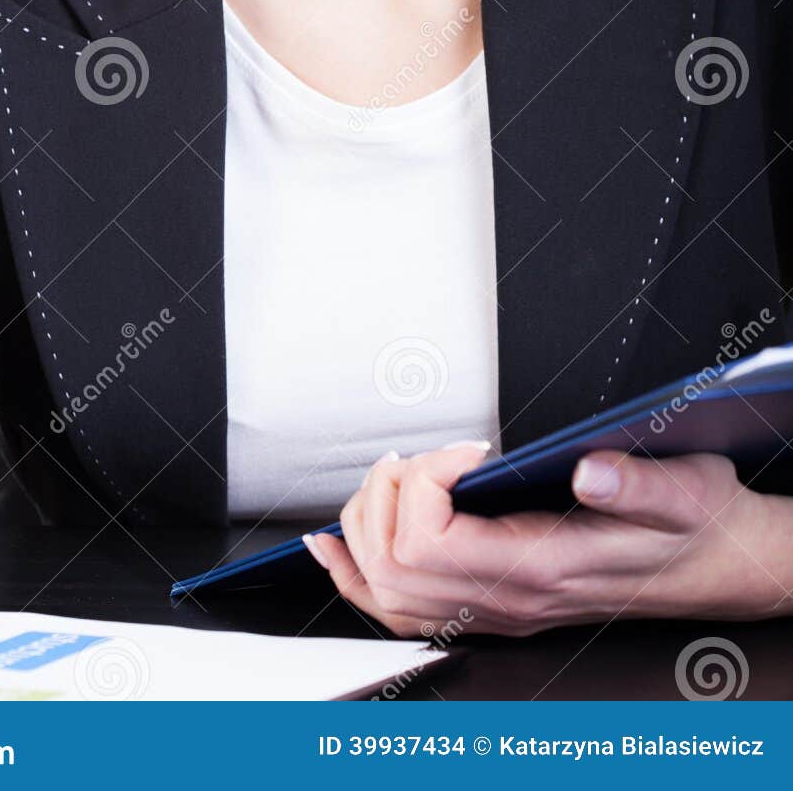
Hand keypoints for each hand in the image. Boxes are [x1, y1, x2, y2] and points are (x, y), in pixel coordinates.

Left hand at [304, 442, 792, 637]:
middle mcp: (510, 599)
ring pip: (388, 594)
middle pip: (393, 568)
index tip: (465, 447)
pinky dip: (358, 575)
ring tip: (386, 478)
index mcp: (543, 568)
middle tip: (414, 455)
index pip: (431, 544)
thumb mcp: (685, 487)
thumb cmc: (697, 525)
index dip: (425, 482)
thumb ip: (637, 481)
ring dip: (364, 529)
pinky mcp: (495, 602)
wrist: (717, 564)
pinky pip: (404, 610)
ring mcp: (499, 608)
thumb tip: (590, 468)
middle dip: (382, 498)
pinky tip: (339, 544)